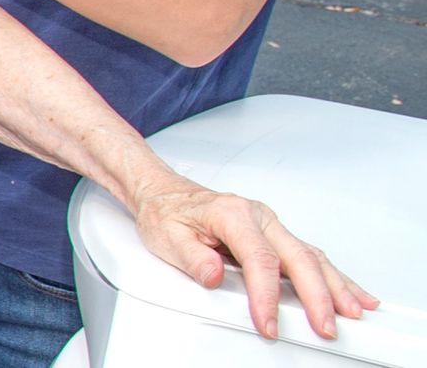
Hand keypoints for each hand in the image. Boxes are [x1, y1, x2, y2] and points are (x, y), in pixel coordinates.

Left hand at [132, 175, 378, 340]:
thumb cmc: (167, 213)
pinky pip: (310, 255)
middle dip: (316, 295)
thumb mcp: (166, 235)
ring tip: (353, 312)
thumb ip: (192, 257)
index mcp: (232, 215)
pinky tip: (352, 292)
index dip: (266, 295)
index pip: (258, 259)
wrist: (164, 193)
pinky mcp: (275, 235)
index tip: (267, 323)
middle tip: (325, 326)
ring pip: (311, 256)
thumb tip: (213, 275)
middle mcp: (258, 217)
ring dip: (335, 285)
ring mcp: (270, 225)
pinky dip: (333, 276)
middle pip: (297, 257)